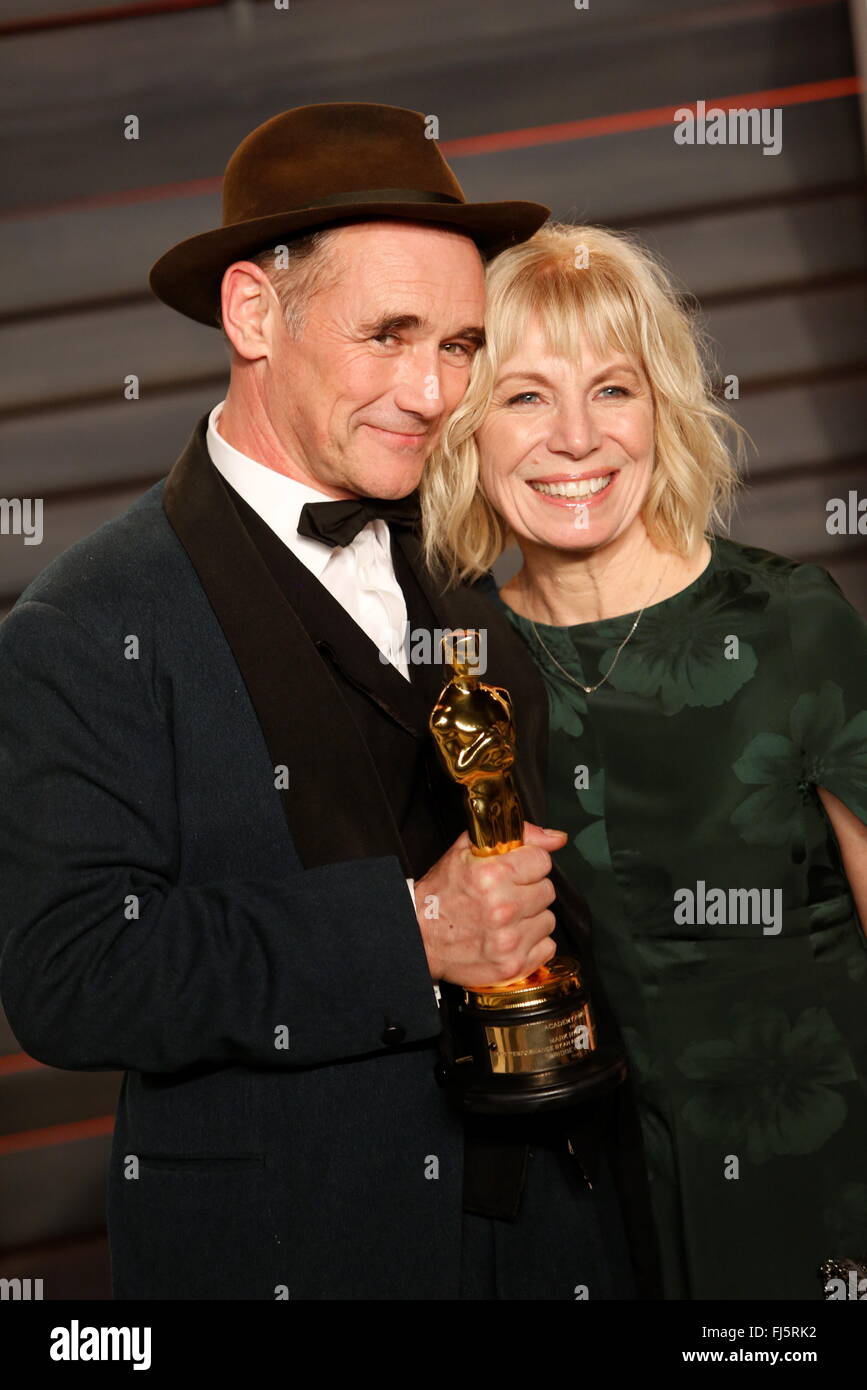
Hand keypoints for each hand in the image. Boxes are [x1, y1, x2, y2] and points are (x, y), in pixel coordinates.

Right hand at [414, 822, 566, 987]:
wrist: (418, 938)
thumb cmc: (440, 895)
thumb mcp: (466, 852)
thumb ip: (517, 837)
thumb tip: (556, 838)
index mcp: (492, 875)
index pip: (542, 860)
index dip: (528, 863)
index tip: (515, 871)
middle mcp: (503, 908)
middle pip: (547, 890)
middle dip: (529, 890)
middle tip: (506, 895)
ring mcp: (509, 940)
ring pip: (548, 920)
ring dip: (531, 918)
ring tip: (505, 919)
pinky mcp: (513, 966)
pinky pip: (547, 947)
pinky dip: (532, 944)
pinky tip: (510, 937)